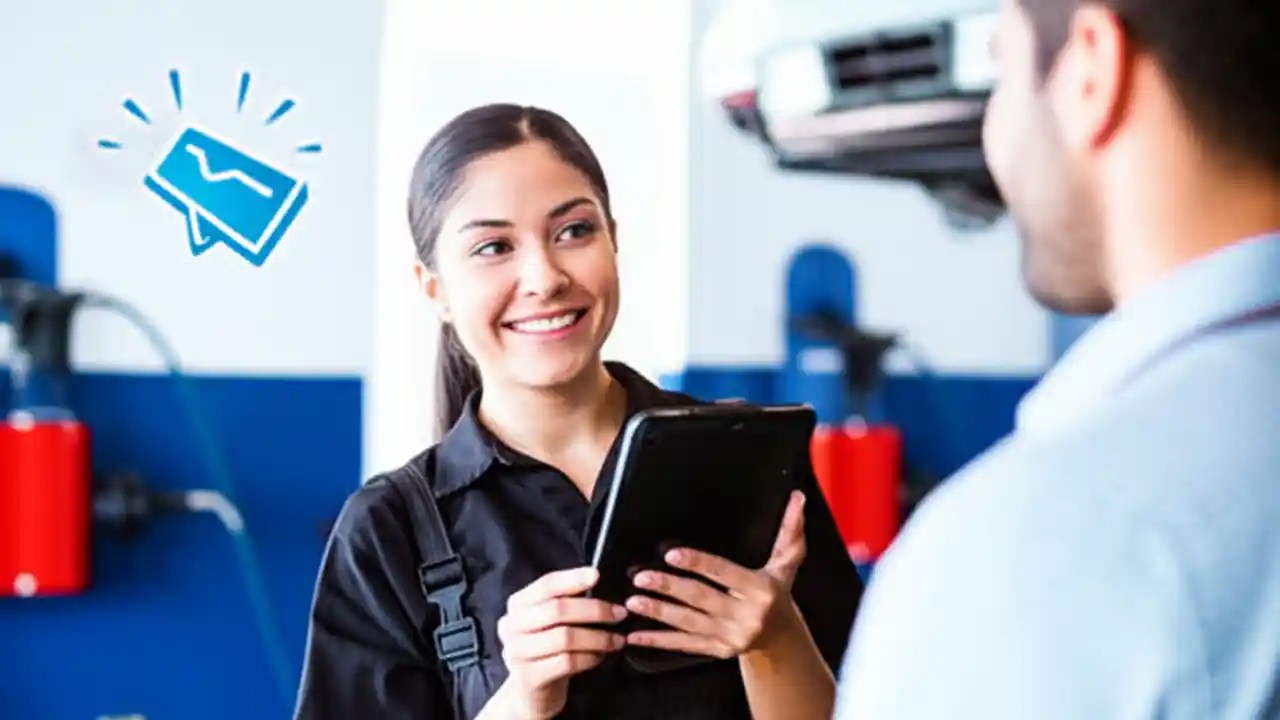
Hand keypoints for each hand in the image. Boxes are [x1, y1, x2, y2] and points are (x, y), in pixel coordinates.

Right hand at [492, 567, 626, 719]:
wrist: (530, 693)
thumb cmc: (547, 649)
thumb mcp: (550, 622)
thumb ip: (566, 601)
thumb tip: (597, 581)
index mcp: (517, 605)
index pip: (546, 585)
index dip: (572, 578)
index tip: (597, 575)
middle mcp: (511, 626)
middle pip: (557, 610)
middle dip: (594, 610)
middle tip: (620, 614)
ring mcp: (517, 653)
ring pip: (565, 637)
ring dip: (598, 637)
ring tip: (617, 639)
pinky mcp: (529, 678)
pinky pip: (567, 662)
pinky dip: (590, 657)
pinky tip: (600, 656)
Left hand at [624, 491, 807, 658]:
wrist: (780, 636)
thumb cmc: (778, 591)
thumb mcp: (787, 563)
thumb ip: (790, 530)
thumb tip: (797, 498)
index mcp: (761, 590)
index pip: (725, 573)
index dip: (699, 563)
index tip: (672, 555)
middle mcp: (747, 616)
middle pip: (701, 598)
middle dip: (669, 587)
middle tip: (641, 576)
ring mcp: (731, 636)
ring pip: (689, 623)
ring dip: (659, 612)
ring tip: (633, 601)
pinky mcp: (717, 651)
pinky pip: (684, 645)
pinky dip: (659, 641)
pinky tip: (636, 636)